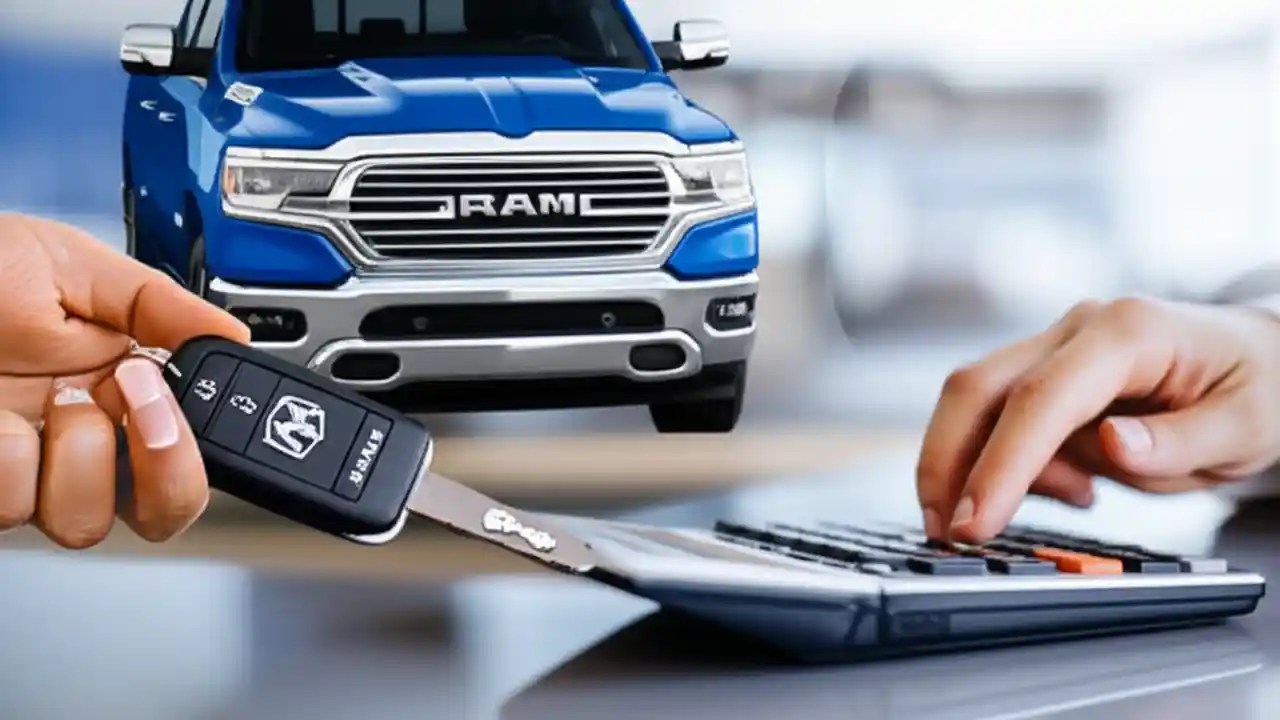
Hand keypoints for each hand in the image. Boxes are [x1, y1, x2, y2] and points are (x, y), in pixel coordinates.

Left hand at [0, 213, 247, 547]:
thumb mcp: (73, 266)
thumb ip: (159, 303)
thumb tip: (234, 335)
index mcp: (123, 391)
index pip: (196, 455)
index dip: (195, 450)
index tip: (166, 399)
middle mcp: (82, 439)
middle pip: (160, 514)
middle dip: (161, 469)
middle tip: (126, 402)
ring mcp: (28, 468)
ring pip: (83, 521)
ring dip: (70, 456)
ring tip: (41, 397)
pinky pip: (9, 506)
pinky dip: (2, 456)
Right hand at [916, 297, 1279, 542]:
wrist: (1264, 358)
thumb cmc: (1260, 386)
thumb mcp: (1246, 425)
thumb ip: (1177, 440)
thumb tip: (1109, 446)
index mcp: (1128, 332)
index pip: (1041, 398)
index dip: (1000, 464)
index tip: (975, 521)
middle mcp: (1078, 330)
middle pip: (978, 387)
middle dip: (946, 462)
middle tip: (945, 531)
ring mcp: (1054, 348)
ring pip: (974, 401)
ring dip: (965, 467)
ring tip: (1011, 519)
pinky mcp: (1044, 375)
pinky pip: (1000, 419)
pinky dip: (1007, 465)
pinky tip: (1066, 490)